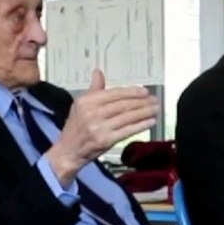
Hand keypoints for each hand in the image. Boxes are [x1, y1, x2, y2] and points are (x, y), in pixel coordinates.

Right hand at [48, 70, 158, 184]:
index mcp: (86, 102)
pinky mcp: (106, 140)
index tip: (144, 91)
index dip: (132, 92)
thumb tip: (98, 73)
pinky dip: (141, 125)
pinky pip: (128, 130)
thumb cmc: (75, 128)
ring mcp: (100, 127)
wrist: (68, 151)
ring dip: (144, 112)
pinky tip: (149, 121)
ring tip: (155, 109)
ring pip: (127, 117)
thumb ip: (93, 89)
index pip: (114, 93)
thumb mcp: (79, 105)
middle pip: (123, 105)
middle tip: (154, 100)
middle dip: (142, 102)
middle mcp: (92, 113)